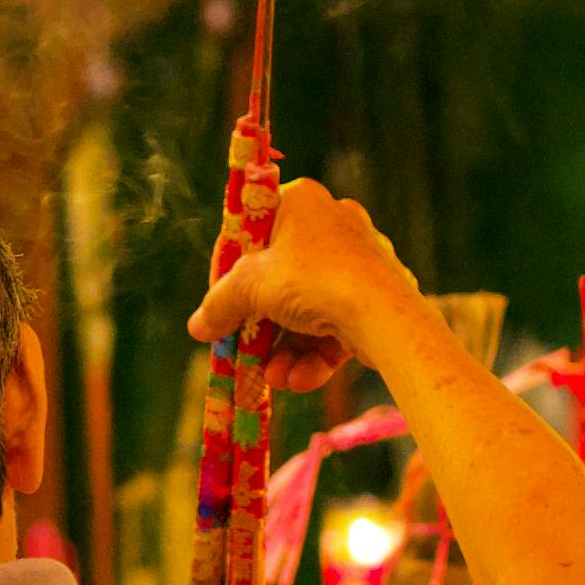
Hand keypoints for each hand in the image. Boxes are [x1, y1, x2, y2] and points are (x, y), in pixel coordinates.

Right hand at [187, 177, 434, 399]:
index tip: (217, 304)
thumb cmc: (312, 281)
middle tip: (240, 350)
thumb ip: (220, 305)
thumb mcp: (251, 287)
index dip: (229, 270)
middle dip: (259, 325)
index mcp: (302, 202)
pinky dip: (313, 355)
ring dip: (283, 350)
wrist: (387, 315)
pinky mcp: (376, 298)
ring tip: (272, 379)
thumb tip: (197, 327)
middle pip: (279, 278)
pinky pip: (334, 325)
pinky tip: (299, 381)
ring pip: (306, 310)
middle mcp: (333, 225)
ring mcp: (358, 262)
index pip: (252, 229)